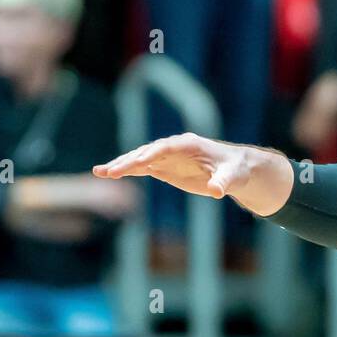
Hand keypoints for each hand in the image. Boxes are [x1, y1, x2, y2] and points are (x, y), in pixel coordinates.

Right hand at [93, 134, 291, 215]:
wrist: (236, 170)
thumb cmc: (236, 170)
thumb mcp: (232, 177)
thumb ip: (223, 183)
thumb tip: (216, 191)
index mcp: (189, 144)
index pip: (165, 147)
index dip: (149, 154)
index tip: (135, 162)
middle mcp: (175, 148)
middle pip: (147, 152)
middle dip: (127, 161)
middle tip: (107, 172)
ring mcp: (168, 157)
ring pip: (140, 159)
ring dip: (121, 166)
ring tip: (100, 172)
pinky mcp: (165, 168)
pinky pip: (143, 168)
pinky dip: (127, 171)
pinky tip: (110, 174)